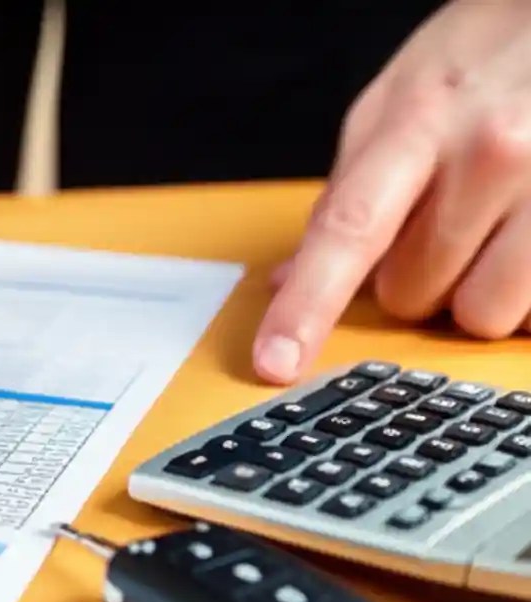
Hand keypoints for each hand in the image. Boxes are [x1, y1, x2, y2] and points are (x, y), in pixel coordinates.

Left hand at [255, 0, 530, 383]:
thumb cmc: (485, 60)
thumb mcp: (401, 98)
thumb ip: (346, 190)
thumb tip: (285, 279)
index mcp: (419, 122)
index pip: (347, 231)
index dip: (306, 306)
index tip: (275, 361)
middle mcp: (491, 153)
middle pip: (411, 293)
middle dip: (414, 274)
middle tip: (442, 220)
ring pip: (483, 315)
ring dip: (477, 292)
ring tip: (494, 230)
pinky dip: (528, 292)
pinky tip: (525, 239)